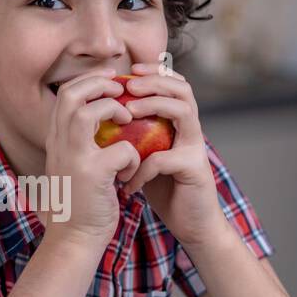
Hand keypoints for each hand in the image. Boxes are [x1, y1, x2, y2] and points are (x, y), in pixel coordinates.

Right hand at [41, 72, 140, 251]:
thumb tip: (103, 116)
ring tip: (128, 121)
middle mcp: (59, 144)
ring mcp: (74, 158)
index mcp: (55, 139)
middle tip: (122, 91)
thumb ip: (81, 142)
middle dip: (100, 84)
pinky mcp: (93, 174)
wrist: (74, 239)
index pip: (66, 93)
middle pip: (73, 93)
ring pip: (90, 111)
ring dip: (115, 110)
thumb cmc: (80, 203)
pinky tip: (130, 174)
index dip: (90, 81)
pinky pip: (123, 148)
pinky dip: (133, 157)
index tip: (112, 82)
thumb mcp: (73, 165)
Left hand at [119, 63, 226, 247]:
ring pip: (183, 111)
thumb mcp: (145, 157)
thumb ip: (134, 138)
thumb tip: (100, 121)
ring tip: (127, 113)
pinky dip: (142, 168)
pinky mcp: (195, 170)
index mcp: (179, 125)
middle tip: (128, 84)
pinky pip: (166, 158)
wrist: (191, 225)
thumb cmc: (164, 190)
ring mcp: (196, 148)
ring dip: (154, 107)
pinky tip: (127, 182)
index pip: (173, 84)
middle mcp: (191, 131)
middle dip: (154, 81)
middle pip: (182, 89)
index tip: (128, 71)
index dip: (154, 72)